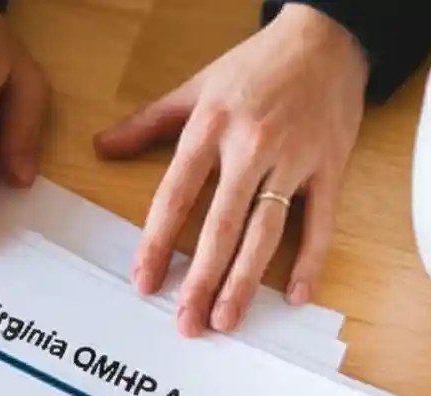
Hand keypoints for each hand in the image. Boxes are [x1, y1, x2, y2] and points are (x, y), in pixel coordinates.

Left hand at [94, 5, 368, 336]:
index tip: (145, 282)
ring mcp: (292, 160)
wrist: (325, 37)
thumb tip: (102, 148)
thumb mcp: (196, 88)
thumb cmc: (256, 65)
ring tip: (227, 319)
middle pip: (220, 225)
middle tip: (187, 323)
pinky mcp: (329, 167)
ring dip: (245, 280)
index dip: (158, 242)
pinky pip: (320, 222)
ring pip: (265, 231)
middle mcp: (250, 147)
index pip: (176, 195)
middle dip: (201, 279)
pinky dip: (311, 260)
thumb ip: (148, 123)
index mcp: (211, 128)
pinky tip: (297, 296)